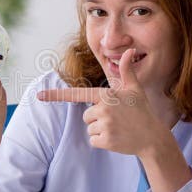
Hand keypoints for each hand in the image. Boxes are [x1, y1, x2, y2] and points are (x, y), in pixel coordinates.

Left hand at [37, 49, 163, 155]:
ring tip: (118, 128)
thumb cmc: (142, 111)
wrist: (153, 137)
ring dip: (100, 130)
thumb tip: (129, 50)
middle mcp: (104, 108)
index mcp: (107, 95)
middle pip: (85, 116)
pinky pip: (93, 140)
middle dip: (97, 119)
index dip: (56, 95)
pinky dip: (102, 142)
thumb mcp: (134, 89)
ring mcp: (105, 125)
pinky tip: (116, 138)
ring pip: (89, 128)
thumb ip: (127, 70)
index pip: (77, 93)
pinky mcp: (105, 140)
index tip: (39, 96)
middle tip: (116, 119)